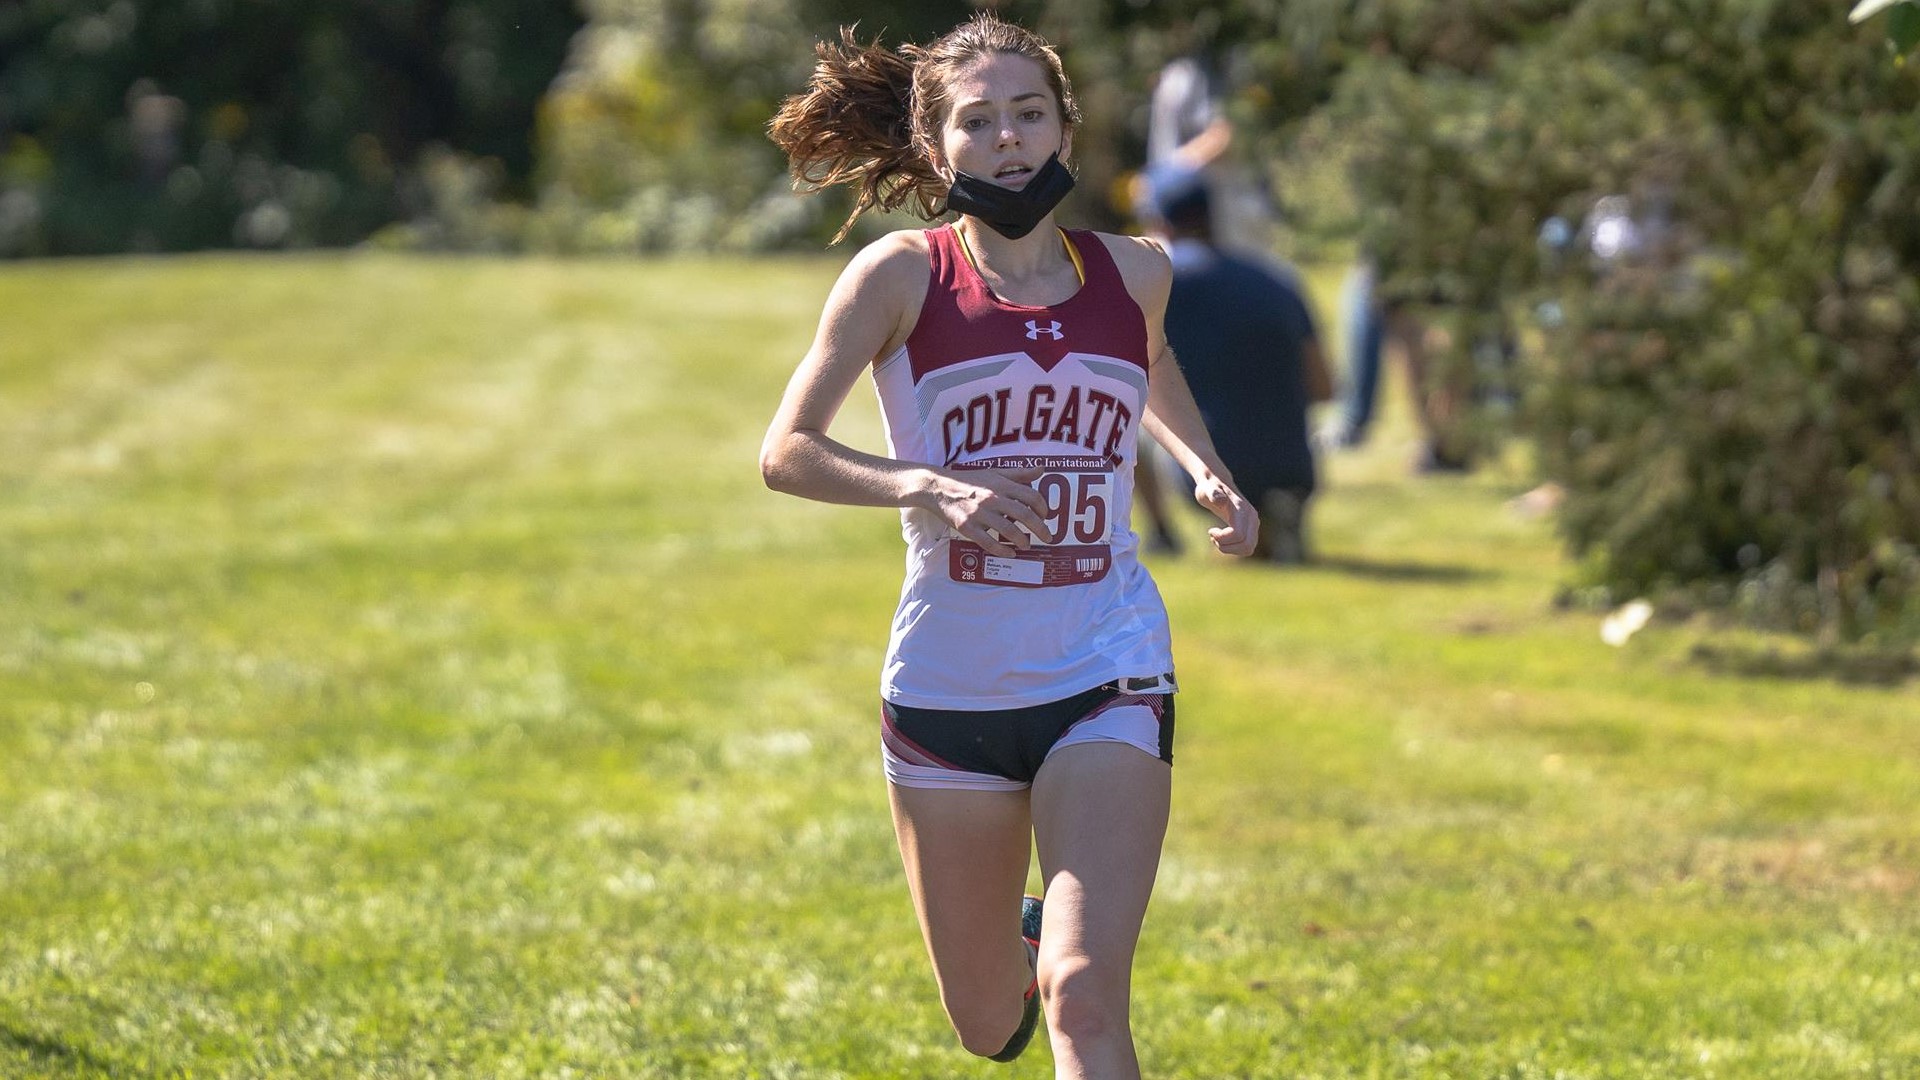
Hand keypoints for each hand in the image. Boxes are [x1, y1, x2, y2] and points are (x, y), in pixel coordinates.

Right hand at [928, 467, 1050, 557]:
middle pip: (1025, 515)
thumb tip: (1042, 469)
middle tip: (1048, 538)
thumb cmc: (969, 480)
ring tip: (1027, 545)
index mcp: (1001, 484)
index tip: (1046, 516)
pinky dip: (1002, 550)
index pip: (1031, 496)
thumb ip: (1019, 474)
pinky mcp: (967, 527)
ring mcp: (979, 513)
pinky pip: (988, 542)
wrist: (938, 487)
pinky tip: (1010, 553)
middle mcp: (992, 498)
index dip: (1043, 508)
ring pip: (1009, 531)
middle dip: (1040, 529)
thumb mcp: (994, 472)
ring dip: (1022, 541)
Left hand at [1194, 474, 1258, 556]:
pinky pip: (1247, 548)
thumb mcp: (1206, 490)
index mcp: (1242, 510)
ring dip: (1230, 549)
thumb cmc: (1209, 488)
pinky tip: (1222, 539)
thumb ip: (1213, 494)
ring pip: (1248, 549)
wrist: (1217, 482)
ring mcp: (1254, 524)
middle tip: (1213, 537)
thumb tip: (1221, 501)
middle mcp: (1252, 517)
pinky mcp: (1251, 529)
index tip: (1210, 531)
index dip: (1222, 538)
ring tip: (1217, 538)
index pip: (1238, 535)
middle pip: (1246, 546)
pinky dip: (1233, 549)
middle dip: (1227, 547)